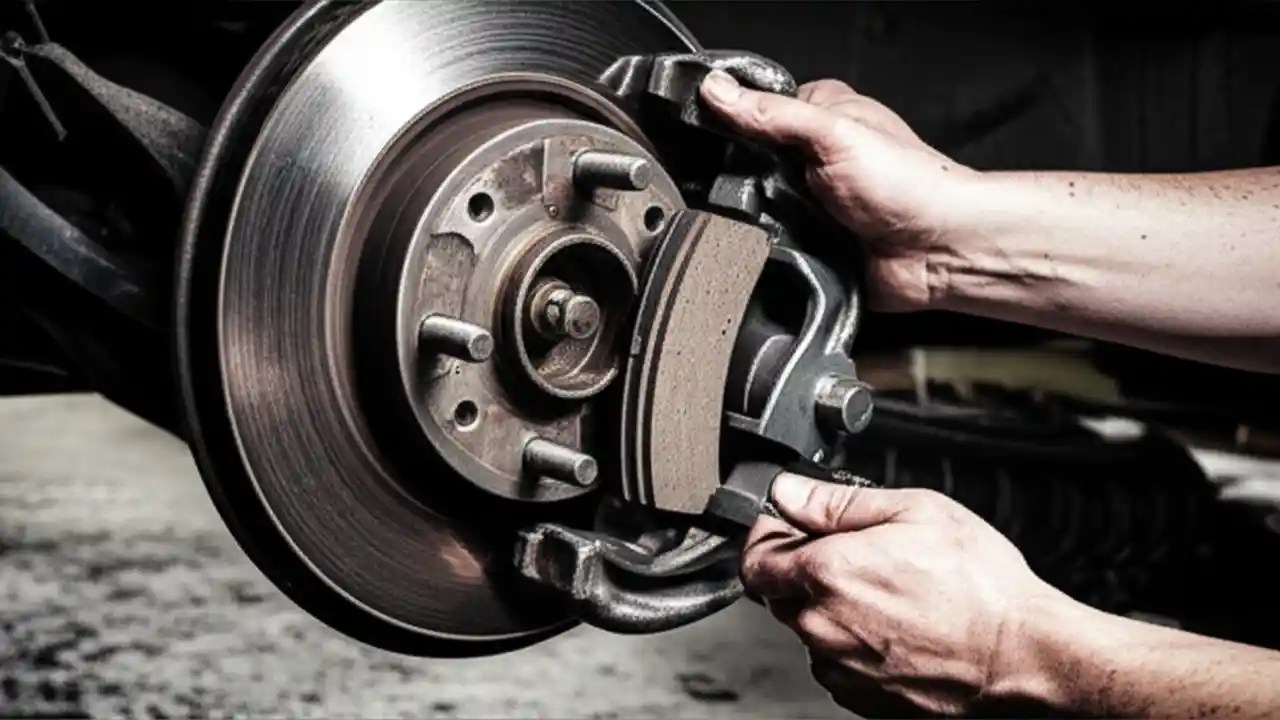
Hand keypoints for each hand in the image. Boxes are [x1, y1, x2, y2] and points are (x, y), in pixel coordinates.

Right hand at [699, 71, 980, 310]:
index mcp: (824, 115)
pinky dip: (773, 246)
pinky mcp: (813, 240)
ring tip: (780, 216)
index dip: (735, 119)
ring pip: (757, 205)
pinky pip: (773, 242)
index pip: (758, 107)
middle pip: (751, 160)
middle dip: (745, 176)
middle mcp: (817, 155)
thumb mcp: (832, 133)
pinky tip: (784, 244)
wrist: (940, 252)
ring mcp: (814, 199)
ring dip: (760, 215)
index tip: (715, 132)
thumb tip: (716, 90)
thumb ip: (772, 114)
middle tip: (761, 182)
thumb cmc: (908, 185)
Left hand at [742, 473, 1061, 715]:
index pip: (753, 560)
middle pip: (778, 595)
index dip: (769, 537)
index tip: (790, 528)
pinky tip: (895, 627)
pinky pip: (837, 663)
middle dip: (803, 570)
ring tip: (887, 593)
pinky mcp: (861, 699)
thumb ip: (836, 501)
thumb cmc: (980, 587)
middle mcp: (822, 627)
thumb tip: (789, 491)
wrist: (1022, 657)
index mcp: (825, 574)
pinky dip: (852, 644)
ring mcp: (840, 668)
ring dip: (829, 609)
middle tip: (853, 555)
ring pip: (810, 630)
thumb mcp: (914, 511)